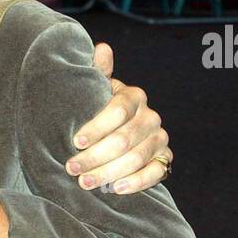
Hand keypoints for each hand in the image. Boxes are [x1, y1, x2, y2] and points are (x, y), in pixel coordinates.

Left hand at [65, 44, 171, 193]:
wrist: (114, 134)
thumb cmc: (97, 110)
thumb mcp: (94, 91)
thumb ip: (95, 72)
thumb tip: (102, 48)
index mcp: (134, 96)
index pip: (119, 110)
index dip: (97, 126)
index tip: (75, 142)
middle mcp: (150, 117)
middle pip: (126, 138)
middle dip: (96, 156)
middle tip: (72, 168)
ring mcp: (159, 139)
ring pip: (138, 157)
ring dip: (110, 172)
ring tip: (85, 183)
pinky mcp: (164, 160)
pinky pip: (156, 173)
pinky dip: (137, 182)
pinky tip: (115, 189)